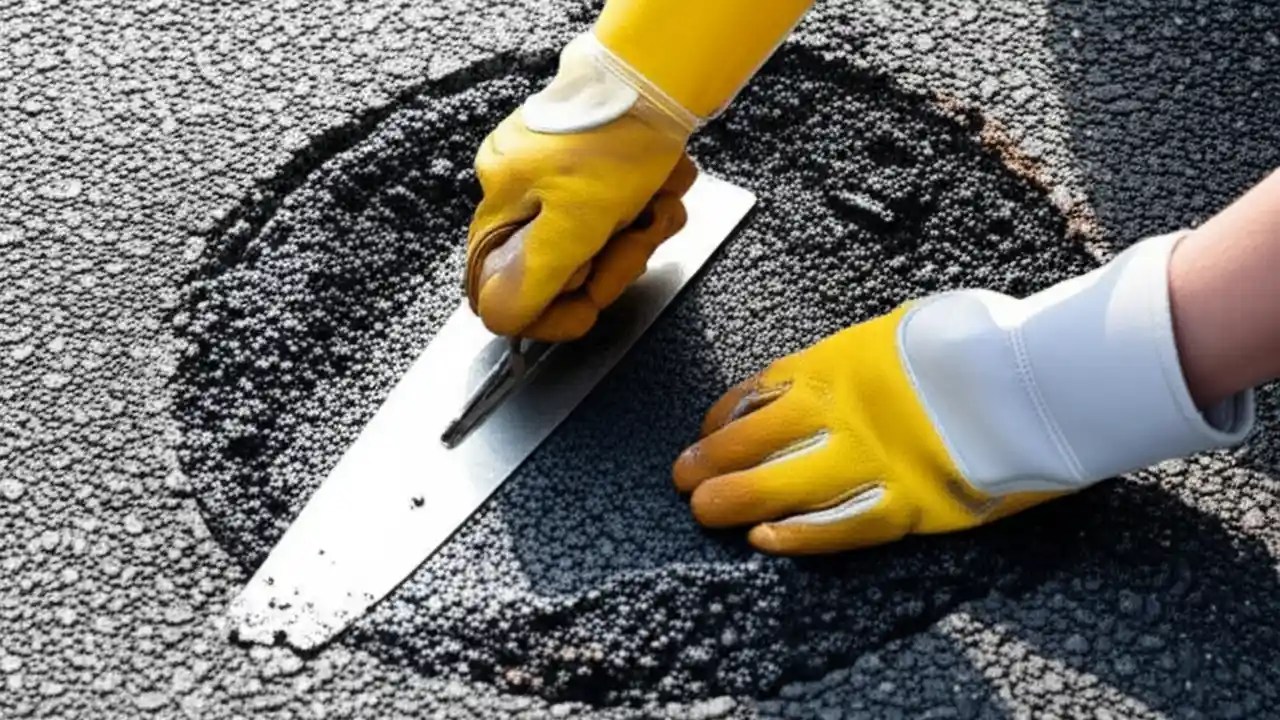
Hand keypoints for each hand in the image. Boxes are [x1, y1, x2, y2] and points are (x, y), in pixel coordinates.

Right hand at [466, 33, 698, 341]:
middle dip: (609, 263)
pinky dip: (643, 212)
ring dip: (634, 236)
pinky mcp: (585, 164)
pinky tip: (660, 194)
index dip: (548, 311)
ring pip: (592, 245)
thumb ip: (533, 278)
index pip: (500, 291)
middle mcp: (515, 190)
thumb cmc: (618, 140)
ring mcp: (550, 176)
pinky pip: (612, 214)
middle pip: (557, 270)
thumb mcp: (575, 224)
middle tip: (638, 235)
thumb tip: (500, 317)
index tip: (589, 306)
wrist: (659, 79)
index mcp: (500, 204)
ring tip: (656, 207)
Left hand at [673, 234, 1254, 554]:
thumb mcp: (909, 330)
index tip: (706, 431)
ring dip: (736, 498)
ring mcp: (873, 458)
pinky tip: (764, 541)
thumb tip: (837, 374)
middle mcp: (844, 409)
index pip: (761, 391)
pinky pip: (840, 525)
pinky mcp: (911, 502)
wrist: (1044, 370)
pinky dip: (799, 536)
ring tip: (703, 510)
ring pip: (782, 483)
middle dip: (711, 460)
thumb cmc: (984, 340)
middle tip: (683, 478)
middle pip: (755, 439)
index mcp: (843, 362)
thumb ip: (866, 358)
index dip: (725, 416)